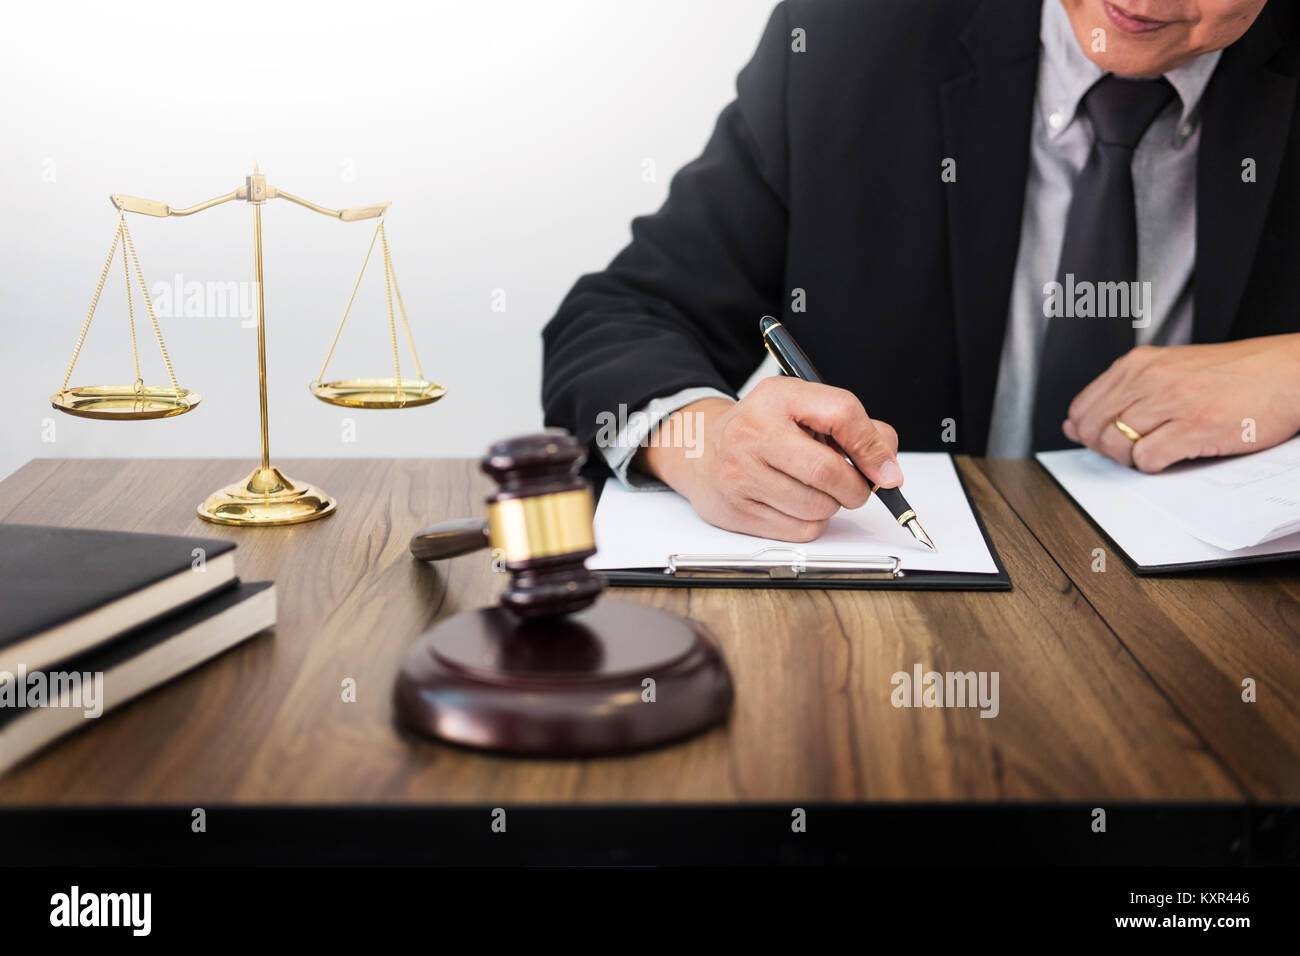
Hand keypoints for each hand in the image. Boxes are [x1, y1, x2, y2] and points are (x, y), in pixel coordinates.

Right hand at [635, 377, 900, 540]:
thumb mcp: (803, 407)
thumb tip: (888, 468)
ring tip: (818, 490)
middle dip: (856, 487)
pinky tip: (798, 504)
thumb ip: (853, 427)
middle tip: (857, 487)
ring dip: (833, 505)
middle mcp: (753, 434)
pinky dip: (813, 522)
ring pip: (818, 507)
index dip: (872, 446)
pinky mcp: (737, 511)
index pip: (842, 414)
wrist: (698, 449)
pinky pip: (801, 530)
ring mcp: (741, 475)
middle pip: (828, 471)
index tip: (888, 471)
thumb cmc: (764, 427)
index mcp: (777, 397)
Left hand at [1062, 333, 1299, 471]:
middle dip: (1107, 449)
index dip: (1089, 433)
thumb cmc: (1234, 375)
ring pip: (1116, 446)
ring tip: (1162, 448)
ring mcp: (1171, 402)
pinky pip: (1147, 460)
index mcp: (1137, 363)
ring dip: (1133, 459)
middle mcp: (1148, 378)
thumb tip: (1073, 424)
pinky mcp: (1194, 426)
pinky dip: (1156, 467)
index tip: (1109, 439)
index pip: (1081, 408)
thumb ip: (1120, 394)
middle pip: (1093, 430)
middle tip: (1137, 449)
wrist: (1289, 373)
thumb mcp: (1167, 371)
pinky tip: (1178, 454)